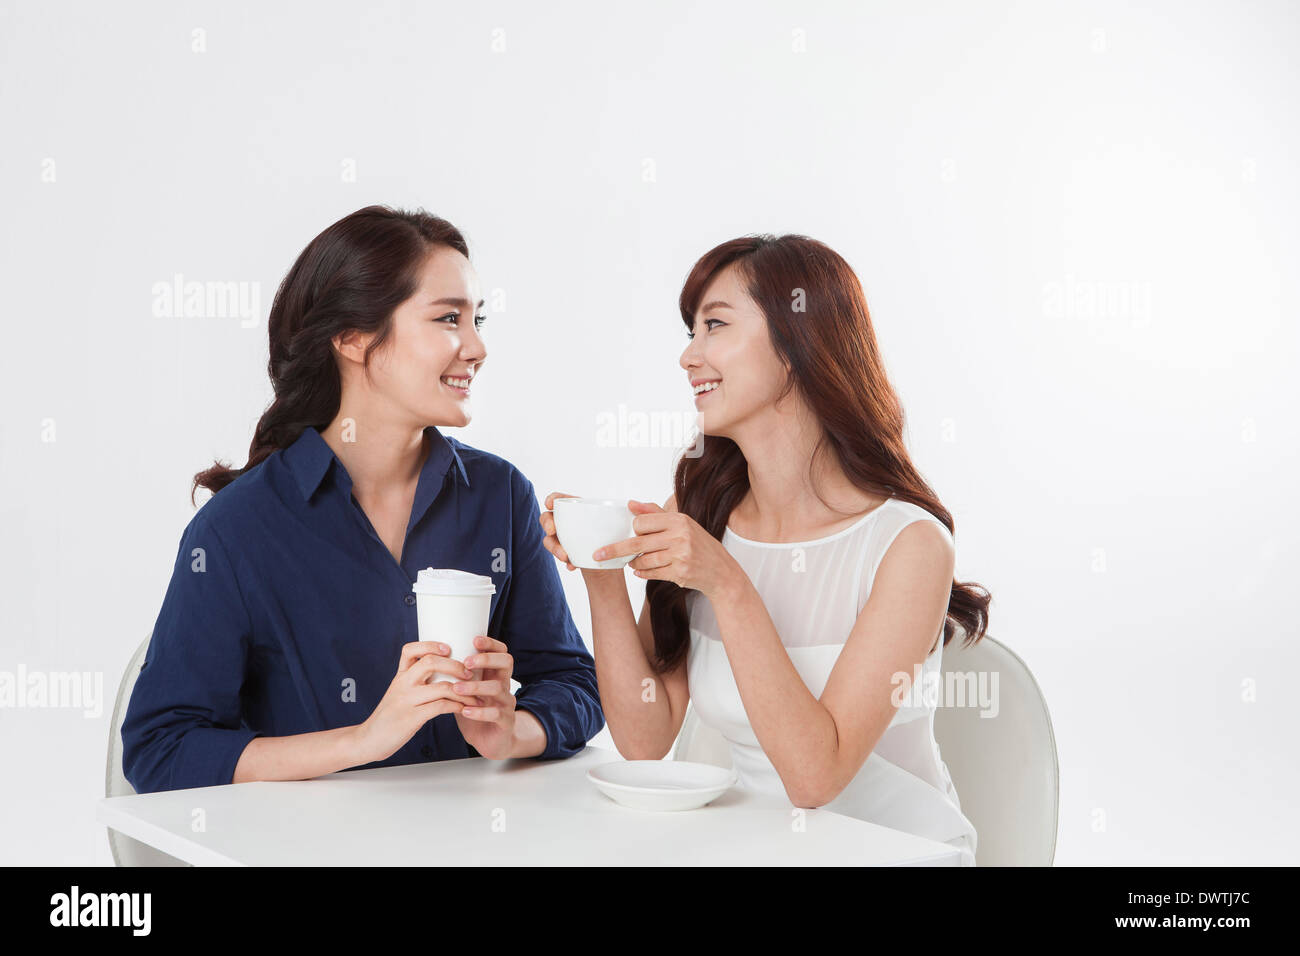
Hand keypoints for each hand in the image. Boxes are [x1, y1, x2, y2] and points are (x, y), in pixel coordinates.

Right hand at [354, 641, 479, 763]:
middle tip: (470, 673)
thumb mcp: (398, 693)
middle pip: (430, 662)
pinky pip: (440, 706)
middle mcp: (402, 684)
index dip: (431, 644)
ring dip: (463, 691)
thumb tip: (441, 671)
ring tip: (475, 696)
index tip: (448, 648)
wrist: (369, 740)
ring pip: (441, 686)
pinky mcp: (411, 718)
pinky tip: (464, 708)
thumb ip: (414, 681)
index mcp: (399, 676)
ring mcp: (406, 701)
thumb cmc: (389, 717)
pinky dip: (457, 706)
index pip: (410, 650)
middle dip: (455, 665)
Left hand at [452, 635, 519, 759]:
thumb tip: (430, 656)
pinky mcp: (506, 721)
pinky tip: (465, 710)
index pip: (500, 650)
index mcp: (495, 673)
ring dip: (476, 686)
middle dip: (487, 659)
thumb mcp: (465, 689)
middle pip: (506, 662)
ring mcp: (507, 702)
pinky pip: (496, 713)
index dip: (490, 643)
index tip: (474, 639)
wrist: (488, 740)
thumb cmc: (473, 710)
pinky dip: (479, 711)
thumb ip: (455, 675)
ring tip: (457, 688)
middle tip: (466, 662)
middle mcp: (504, 684)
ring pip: (498, 688)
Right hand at [539, 491, 621, 575]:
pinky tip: (572, 566)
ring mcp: (564, 538)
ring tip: (565, 556)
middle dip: (547, 523)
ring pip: (549, 539)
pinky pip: (559, 555)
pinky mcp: (566, 553)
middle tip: (553, 531)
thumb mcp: (623, 523)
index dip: (552, 499)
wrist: (616, 561)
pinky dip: (565, 561)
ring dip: (554, 547)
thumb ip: (627, 512)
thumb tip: (632, 504)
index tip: (550, 504)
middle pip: (548, 518)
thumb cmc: (619, 537)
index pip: (559, 499)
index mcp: (578, 509)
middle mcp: (567, 522)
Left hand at [592, 499, 743, 597]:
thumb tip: (631, 504)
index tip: (631, 535)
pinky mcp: (679, 573)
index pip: (641, 523)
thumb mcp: (682, 524)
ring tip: (633, 563)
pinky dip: (642, 573)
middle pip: (637, 543)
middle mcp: (680, 536)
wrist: (721, 572)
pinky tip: (640, 572)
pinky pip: (651, 574)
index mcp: (678, 520)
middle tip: (598, 554)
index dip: (633, 530)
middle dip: (615, 549)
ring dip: (634, 564)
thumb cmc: (699, 545)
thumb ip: (655, 513)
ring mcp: (680, 555)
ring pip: (643, 561)